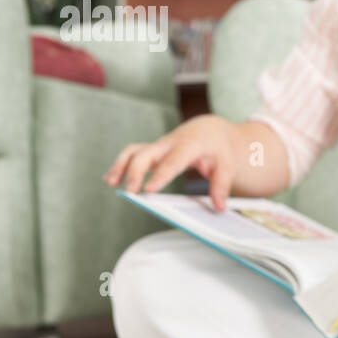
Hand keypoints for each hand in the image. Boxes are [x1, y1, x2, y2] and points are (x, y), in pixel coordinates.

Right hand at [103, 114, 238, 210]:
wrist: (208, 130)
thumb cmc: (217, 148)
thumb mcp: (227, 165)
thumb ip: (222, 185)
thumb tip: (219, 207)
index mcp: (189, 145)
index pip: (172, 162)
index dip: (159, 176)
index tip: (148, 191)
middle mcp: (170, 143)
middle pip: (146, 154)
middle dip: (135, 172)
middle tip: (131, 193)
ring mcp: (158, 146)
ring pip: (134, 151)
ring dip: (120, 165)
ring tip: (110, 183)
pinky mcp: (151, 150)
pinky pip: (132, 154)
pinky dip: (120, 165)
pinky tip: (110, 179)